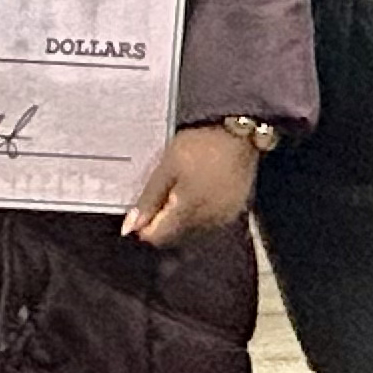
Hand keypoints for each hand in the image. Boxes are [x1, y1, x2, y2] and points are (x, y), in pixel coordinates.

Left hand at [121, 124, 258, 246]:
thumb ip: (149, 199)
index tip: (144, 208)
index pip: (158, 238)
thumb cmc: (202, 146)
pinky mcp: (233, 212)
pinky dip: (200, 211)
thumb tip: (130, 227)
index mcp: (187, 213)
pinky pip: (209, 221)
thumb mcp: (168, 167)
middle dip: (164, 219)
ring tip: (185, 185)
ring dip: (182, 216)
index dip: (145, 225)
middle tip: (165, 189)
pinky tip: (200, 189)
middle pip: (174, 236)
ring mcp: (222, 219)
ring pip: (192, 230)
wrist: (241, 135)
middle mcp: (207, 223)